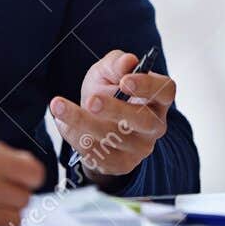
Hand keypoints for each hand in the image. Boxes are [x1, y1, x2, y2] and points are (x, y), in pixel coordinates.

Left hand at [49, 50, 175, 179]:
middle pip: (144, 120)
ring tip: (59, 107)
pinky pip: (100, 155)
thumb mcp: (108, 71)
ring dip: (84, 123)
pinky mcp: (121, 164)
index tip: (124, 81)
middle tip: (91, 101)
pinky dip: (77, 138)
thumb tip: (128, 61)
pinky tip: (63, 123)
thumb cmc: (106, 90)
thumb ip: (117, 63)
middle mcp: (155, 125)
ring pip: (116, 140)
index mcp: (158, 97)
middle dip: (116, 110)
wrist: (92, 120)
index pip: (165, 91)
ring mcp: (140, 148)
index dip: (147, 86)